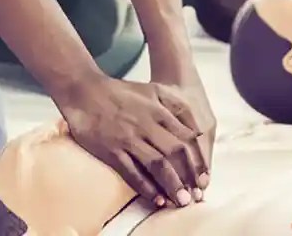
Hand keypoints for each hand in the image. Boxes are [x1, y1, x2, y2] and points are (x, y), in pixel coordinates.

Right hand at [56, 76, 212, 208]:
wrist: (86, 92)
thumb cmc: (122, 92)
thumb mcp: (154, 91)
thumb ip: (175, 107)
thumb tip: (195, 130)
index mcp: (159, 111)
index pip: (186, 139)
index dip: (197, 160)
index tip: (204, 177)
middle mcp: (147, 125)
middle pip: (175, 153)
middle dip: (189, 176)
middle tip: (196, 195)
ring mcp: (129, 139)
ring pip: (157, 165)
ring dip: (172, 185)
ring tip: (181, 201)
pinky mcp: (111, 150)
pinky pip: (132, 172)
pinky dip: (146, 187)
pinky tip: (156, 199)